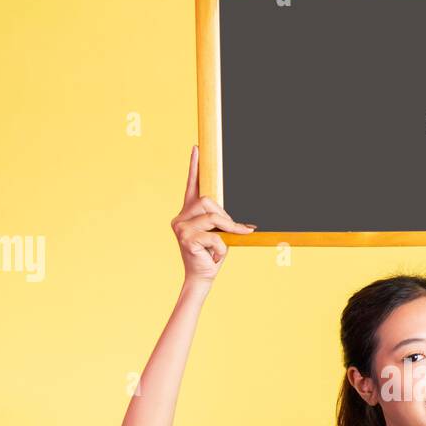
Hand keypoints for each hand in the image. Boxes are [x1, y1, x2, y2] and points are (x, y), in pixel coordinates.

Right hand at [170, 144, 255, 282]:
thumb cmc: (211, 254)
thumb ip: (222, 222)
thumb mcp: (220, 234)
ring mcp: (181, 227)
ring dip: (226, 231)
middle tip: (231, 232)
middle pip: (208, 201)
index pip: (191, 185)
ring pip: (212, 216)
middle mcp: (181, 216)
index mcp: (188, 212)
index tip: (197, 148)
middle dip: (224, 217)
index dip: (195, 167)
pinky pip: (214, 236)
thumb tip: (244, 223)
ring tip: (220, 247)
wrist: (202, 277)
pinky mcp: (186, 238)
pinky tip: (215, 256)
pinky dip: (222, 247)